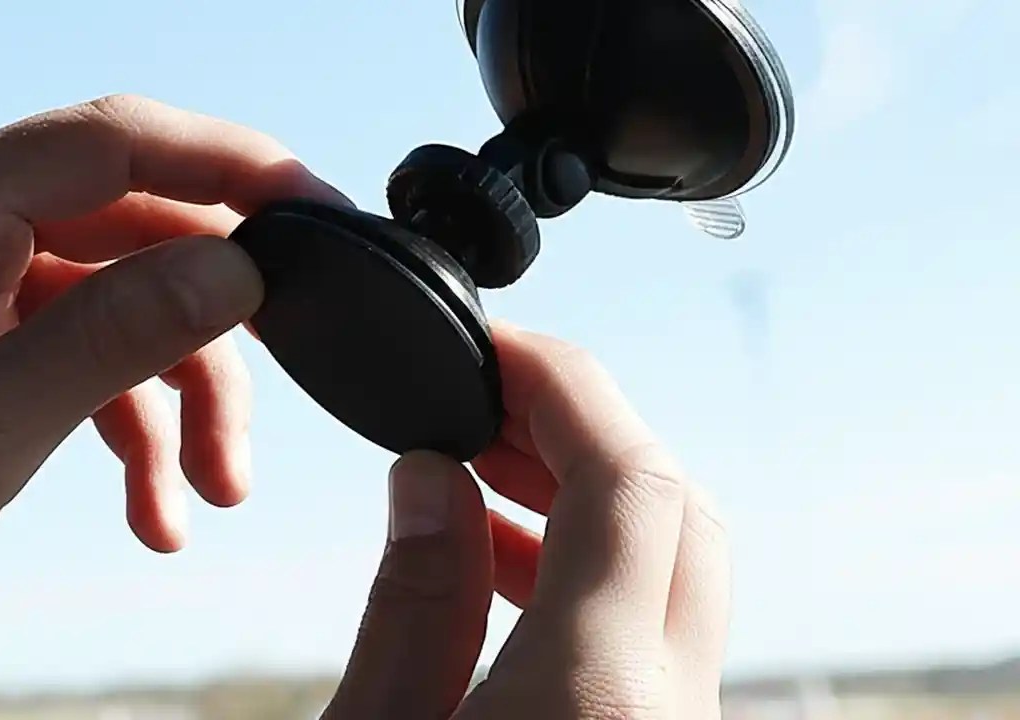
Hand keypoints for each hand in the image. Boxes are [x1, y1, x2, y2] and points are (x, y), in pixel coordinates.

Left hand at [0, 95, 347, 645]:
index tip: (321, 214)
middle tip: (261, 414)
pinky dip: (122, 422)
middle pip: (134, 233)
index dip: (234, 163)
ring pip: (115, 302)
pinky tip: (151, 508)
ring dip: (174, 397)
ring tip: (208, 497)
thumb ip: (116, 337)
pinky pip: (71, 350)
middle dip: (209, 334)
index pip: (117, 140)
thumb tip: (237, 271)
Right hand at [324, 323, 728, 718]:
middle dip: (582, 429)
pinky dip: (592, 567)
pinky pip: (657, 629)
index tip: (498, 347)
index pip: (624, 484)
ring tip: (483, 468)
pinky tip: (504, 562)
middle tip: (487, 399)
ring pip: (675, 566)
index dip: (563, 387)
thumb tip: (432, 479)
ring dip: (587, 496)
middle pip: (672, 508)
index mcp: (596, 696)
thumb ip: (414, 610)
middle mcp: (668, 709)